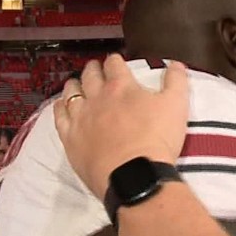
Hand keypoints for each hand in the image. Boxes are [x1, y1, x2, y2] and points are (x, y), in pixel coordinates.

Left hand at [53, 55, 189, 199]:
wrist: (134, 175)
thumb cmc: (157, 139)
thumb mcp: (176, 106)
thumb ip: (176, 82)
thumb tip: (176, 64)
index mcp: (122, 86)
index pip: (115, 65)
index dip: (115, 60)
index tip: (116, 60)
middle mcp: (97, 97)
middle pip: (91, 76)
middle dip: (93, 68)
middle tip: (95, 67)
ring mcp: (81, 118)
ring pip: (71, 93)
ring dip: (74, 85)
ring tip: (76, 83)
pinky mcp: (70, 138)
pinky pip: (59, 117)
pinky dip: (59, 108)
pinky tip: (61, 105)